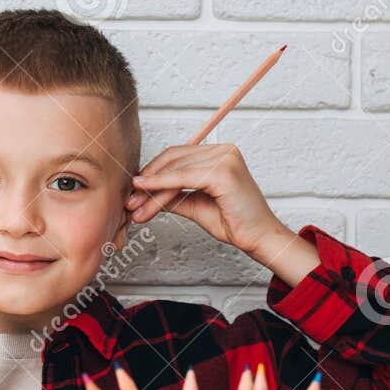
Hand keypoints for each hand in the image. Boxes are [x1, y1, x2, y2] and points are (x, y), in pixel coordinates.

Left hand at [123, 142, 283, 255]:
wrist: (259, 239)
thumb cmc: (234, 222)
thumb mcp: (195, 204)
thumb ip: (173, 195)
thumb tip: (143, 192)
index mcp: (219, 153)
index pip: (177, 156)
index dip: (152, 172)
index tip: (134, 192)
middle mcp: (223, 150)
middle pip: (173, 161)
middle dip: (148, 183)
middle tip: (130, 202)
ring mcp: (225, 158)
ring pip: (174, 171)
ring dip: (151, 191)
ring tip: (136, 209)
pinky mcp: (223, 172)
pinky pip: (182, 178)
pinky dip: (161, 187)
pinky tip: (146, 194)